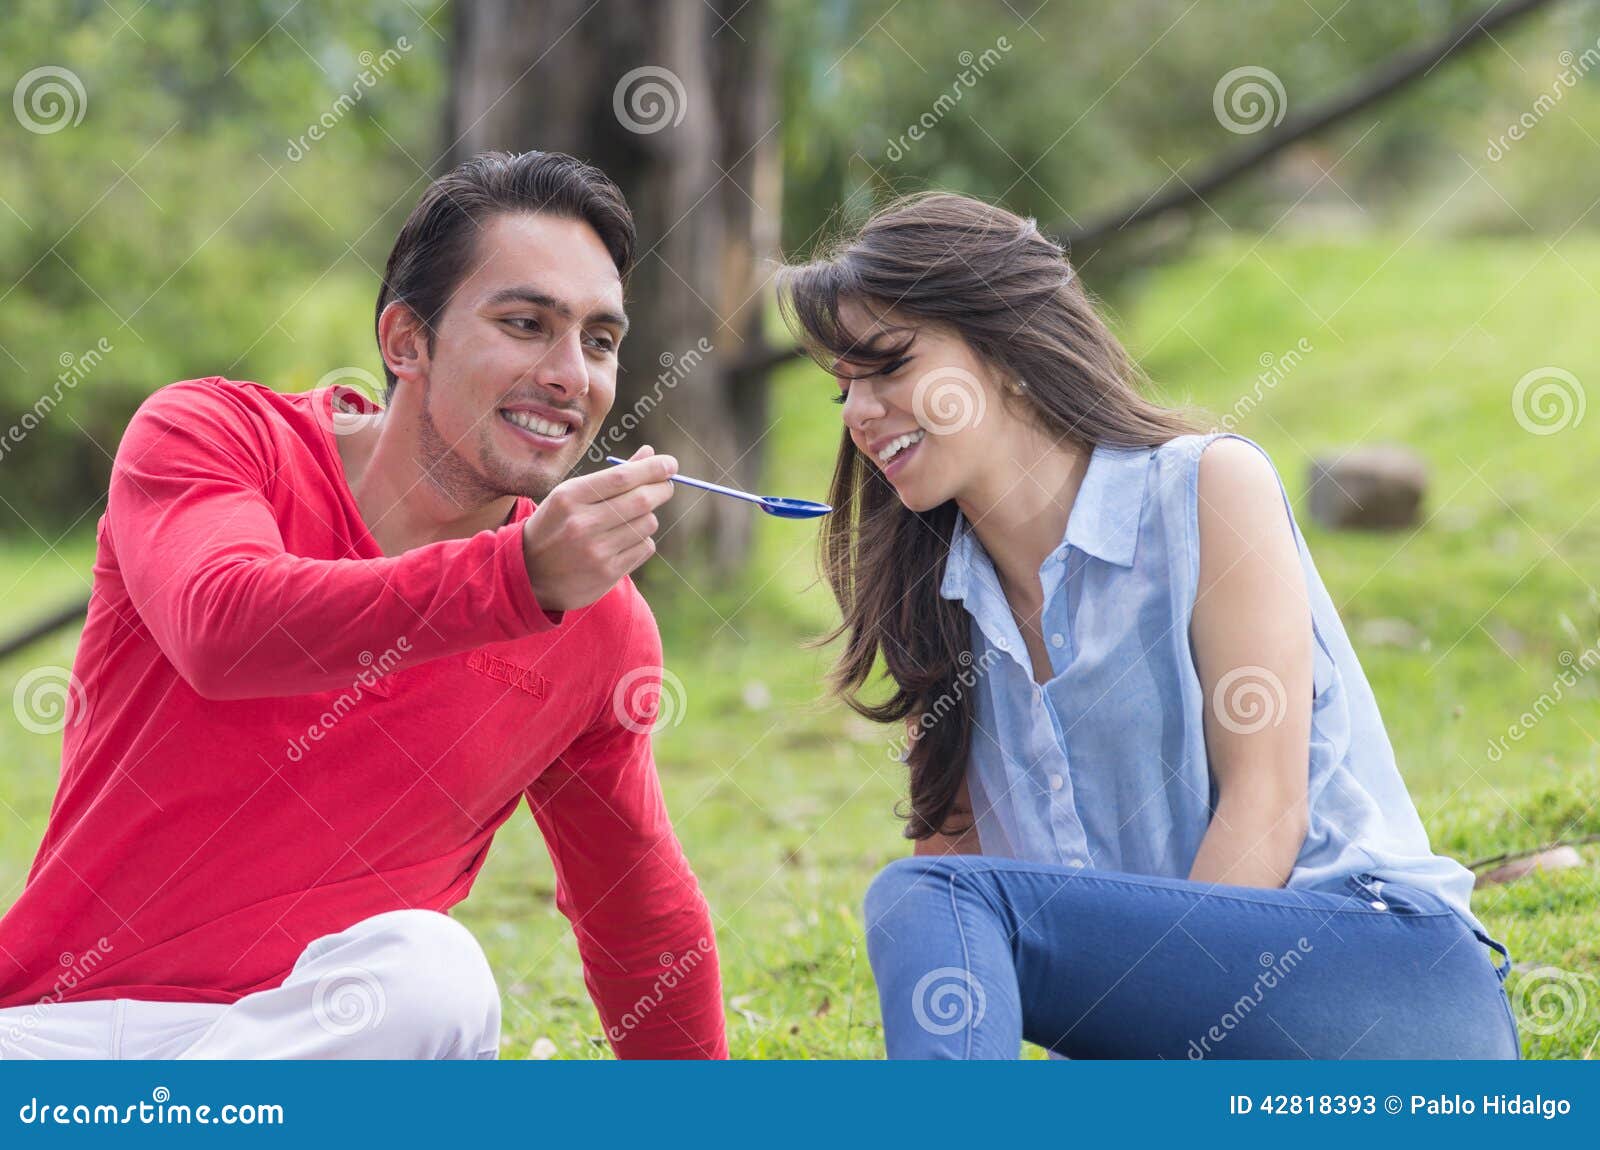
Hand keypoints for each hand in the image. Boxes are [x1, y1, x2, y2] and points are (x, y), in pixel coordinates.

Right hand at [521, 445, 676, 612]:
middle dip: (662, 489)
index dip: (653, 468)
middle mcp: (581, 523)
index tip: (670, 464)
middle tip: (666, 485)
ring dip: (648, 517)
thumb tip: (650, 454)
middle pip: (641, 500)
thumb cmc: (556, 525)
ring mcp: (595, 551)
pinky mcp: (607, 573)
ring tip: (630, 519)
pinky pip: (645, 547)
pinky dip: (643, 540)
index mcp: (570, 496)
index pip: (623, 477)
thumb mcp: (571, 495)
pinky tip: (623, 541)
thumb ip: (611, 476)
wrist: (530, 574)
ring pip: (647, 524)